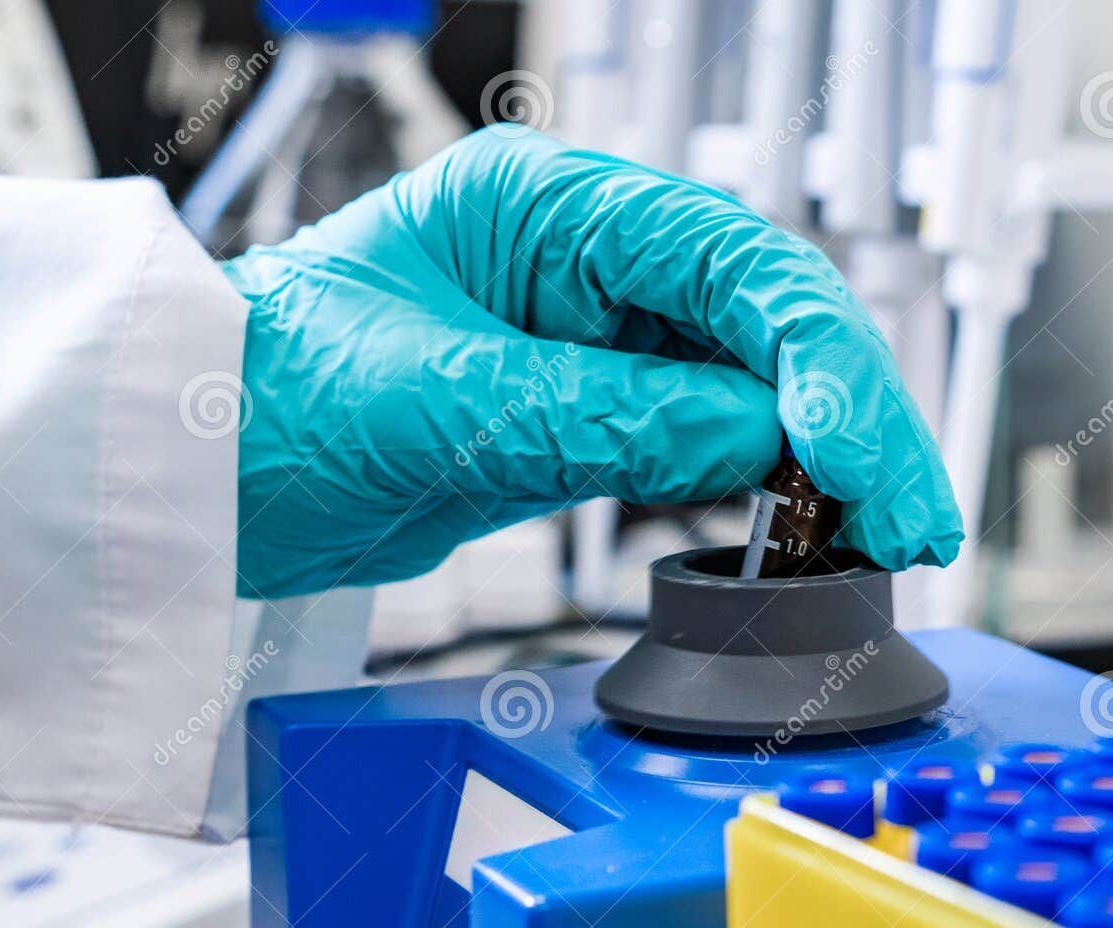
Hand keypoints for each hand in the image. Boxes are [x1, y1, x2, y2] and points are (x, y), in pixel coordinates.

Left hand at [222, 127, 960, 598]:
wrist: (197, 472)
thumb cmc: (266, 396)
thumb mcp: (442, 404)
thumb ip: (609, 418)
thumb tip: (759, 441)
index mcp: (550, 207)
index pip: (732, 263)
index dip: (819, 362)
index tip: (863, 462)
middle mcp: (588, 259)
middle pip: (767, 321)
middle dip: (850, 416)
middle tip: (914, 515)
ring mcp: (594, 338)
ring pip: (750, 385)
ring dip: (824, 459)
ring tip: (889, 536)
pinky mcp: (588, 413)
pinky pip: (702, 439)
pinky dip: (761, 487)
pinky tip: (808, 529)